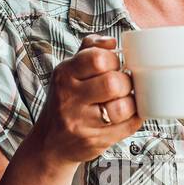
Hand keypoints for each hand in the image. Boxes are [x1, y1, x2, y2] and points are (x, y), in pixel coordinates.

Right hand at [35, 34, 141, 165]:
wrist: (50, 143)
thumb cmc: (65, 101)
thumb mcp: (69, 71)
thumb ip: (90, 49)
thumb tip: (112, 41)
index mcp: (64, 75)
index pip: (98, 59)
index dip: (114, 60)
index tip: (114, 66)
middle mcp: (70, 98)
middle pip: (113, 83)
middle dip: (126, 83)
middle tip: (122, 87)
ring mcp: (81, 123)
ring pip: (123, 107)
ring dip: (131, 103)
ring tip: (123, 101)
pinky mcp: (95, 141)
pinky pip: (129, 126)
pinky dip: (133, 119)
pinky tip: (124, 116)